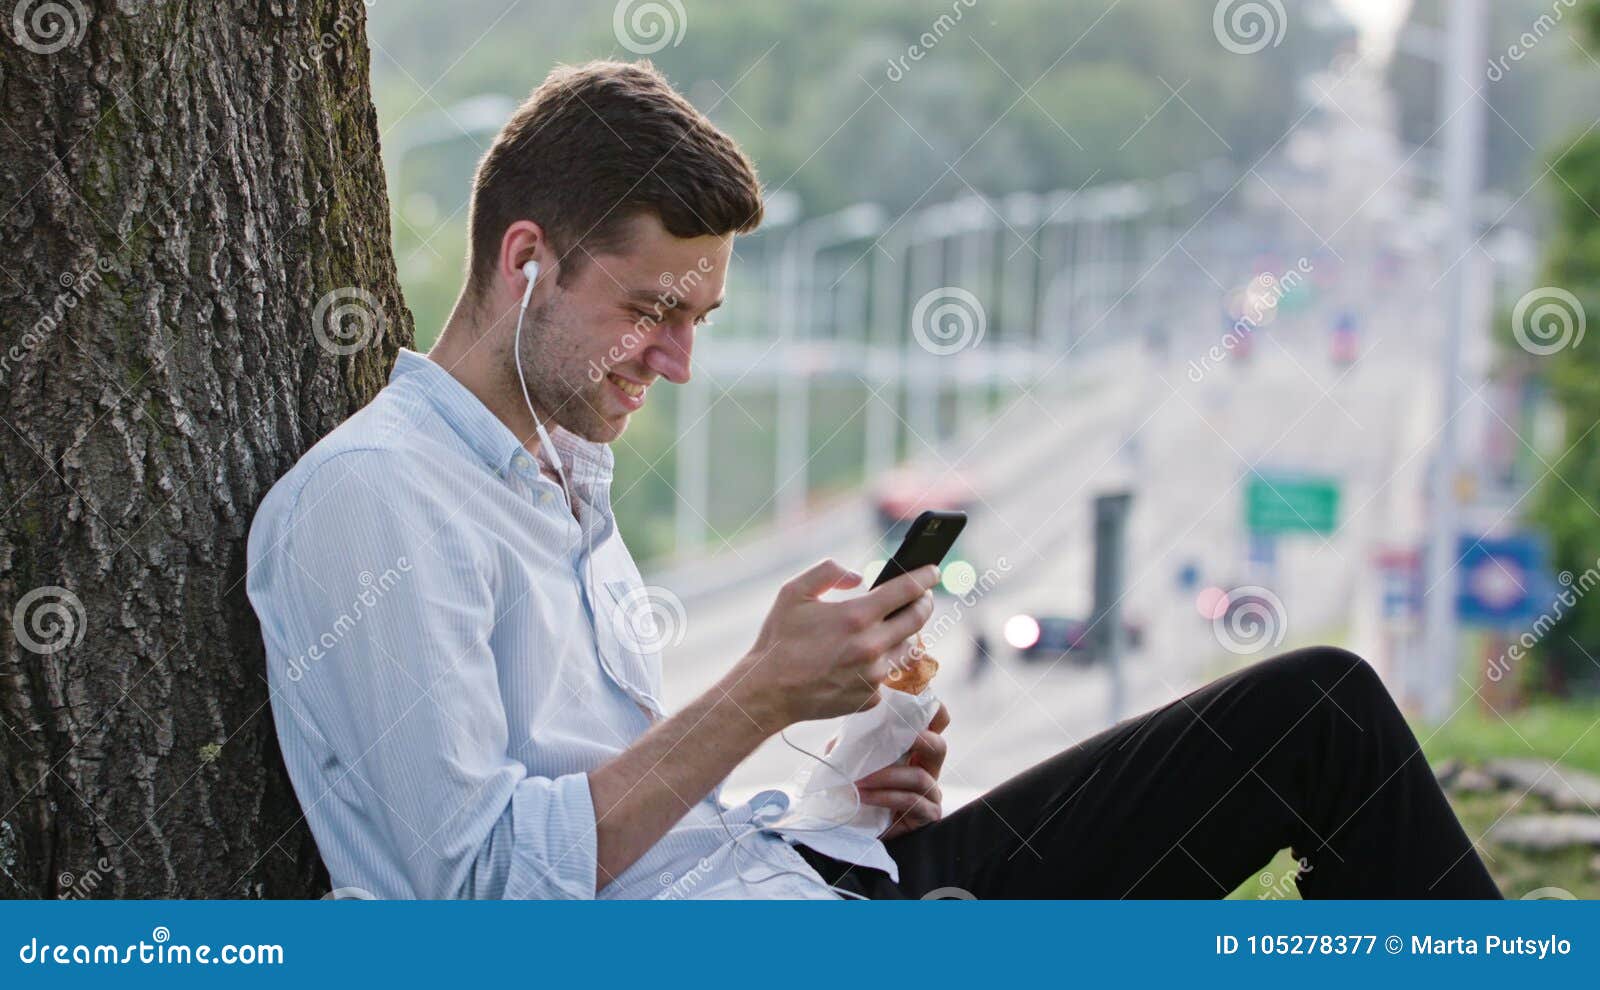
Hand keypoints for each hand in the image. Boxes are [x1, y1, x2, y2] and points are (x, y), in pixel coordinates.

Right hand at [727, 559, 938, 730]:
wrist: (769, 691)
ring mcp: (874, 675)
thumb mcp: (794, 592)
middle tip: (923, 596)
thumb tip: (859, 576)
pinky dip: (884, 663)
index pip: (907, 590)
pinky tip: (869, 657)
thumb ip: (828, 572)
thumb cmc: (779, 639)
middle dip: (925, 602)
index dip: (925, 576)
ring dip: (907, 633)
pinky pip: (889, 675)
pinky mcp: (871, 697)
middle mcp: (871, 646)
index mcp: (856, 616)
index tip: (934, 571)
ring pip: (909, 648)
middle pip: (918, 618)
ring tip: (896, 625)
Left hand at [856, 702, 950, 839]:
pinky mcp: (928, 815)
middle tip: (888, 738)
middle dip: (915, 740)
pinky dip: (885, 796)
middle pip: (938, 746)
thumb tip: (838, 742)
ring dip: (886, 776)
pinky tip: (864, 796)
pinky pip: (911, 801)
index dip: (933, 711)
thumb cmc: (864, 792)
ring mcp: (931, 793)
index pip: (937, 724)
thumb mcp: (859, 763)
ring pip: (919, 776)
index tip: (910, 703)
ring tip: (859, 780)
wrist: (864, 831)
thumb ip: (855, 747)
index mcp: (917, 750)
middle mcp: (930, 769)